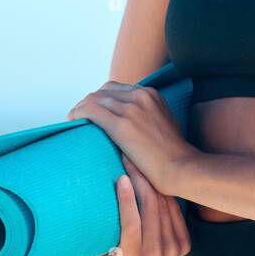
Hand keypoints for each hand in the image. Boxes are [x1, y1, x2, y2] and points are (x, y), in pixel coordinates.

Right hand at [47, 154, 190, 255]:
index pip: (132, 227)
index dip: (127, 202)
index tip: (121, 178)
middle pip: (151, 212)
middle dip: (140, 181)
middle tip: (129, 158)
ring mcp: (172, 251)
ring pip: (164, 207)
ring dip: (153, 182)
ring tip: (139, 161)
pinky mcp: (183, 244)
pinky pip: (175, 210)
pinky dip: (164, 192)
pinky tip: (153, 175)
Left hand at [66, 80, 197, 194]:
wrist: (181, 167)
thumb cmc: (173, 153)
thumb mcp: (164, 122)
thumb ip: (147, 115)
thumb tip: (128, 121)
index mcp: (151, 94)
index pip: (116, 89)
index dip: (101, 100)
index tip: (94, 113)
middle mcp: (141, 96)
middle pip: (104, 91)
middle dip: (90, 102)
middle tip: (81, 118)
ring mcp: (132, 109)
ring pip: (94, 98)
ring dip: (81, 108)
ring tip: (75, 121)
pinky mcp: (122, 125)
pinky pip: (91, 110)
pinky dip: (78, 113)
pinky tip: (73, 122)